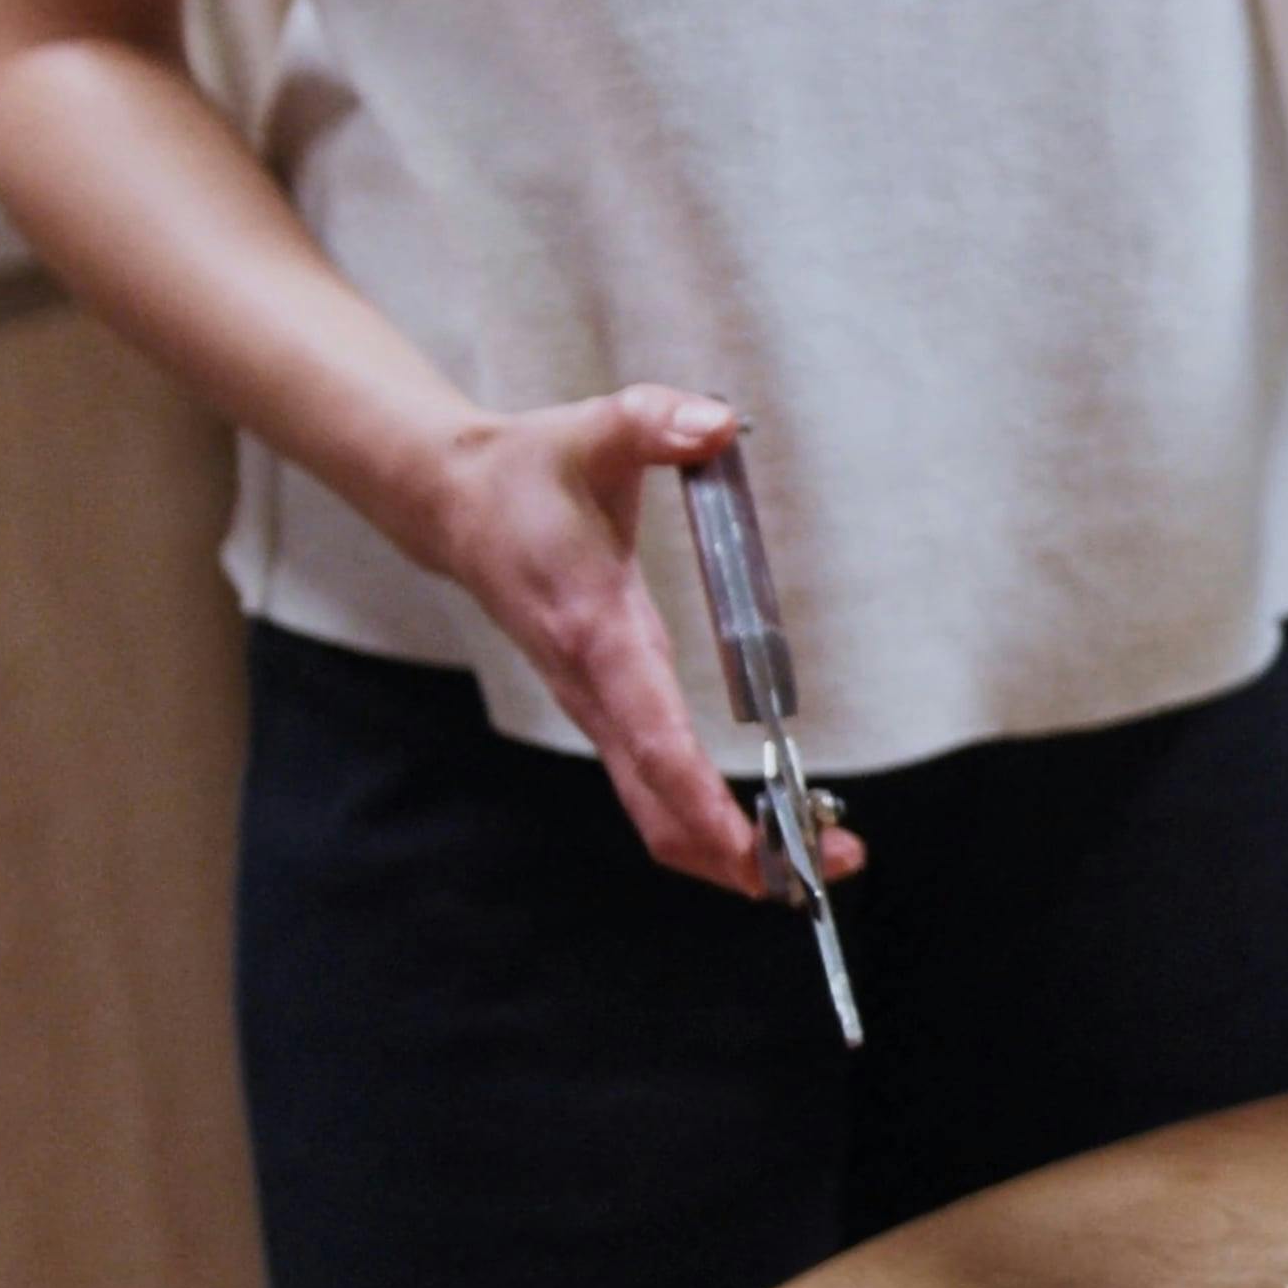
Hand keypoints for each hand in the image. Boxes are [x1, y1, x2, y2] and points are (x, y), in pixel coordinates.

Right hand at [412, 384, 869, 894]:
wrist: (456, 505)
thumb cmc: (531, 473)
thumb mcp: (593, 429)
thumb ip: (653, 421)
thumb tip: (716, 423)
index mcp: (595, 631)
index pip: (649, 731)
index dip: (697, 793)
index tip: (747, 845)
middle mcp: (594, 688)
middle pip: (657, 804)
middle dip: (738, 853)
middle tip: (830, 866)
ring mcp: (599, 709)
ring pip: (655, 812)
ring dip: (731, 852)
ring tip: (823, 859)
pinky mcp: (609, 712)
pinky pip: (655, 792)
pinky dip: (708, 825)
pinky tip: (769, 836)